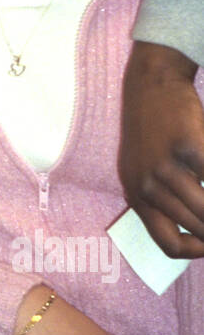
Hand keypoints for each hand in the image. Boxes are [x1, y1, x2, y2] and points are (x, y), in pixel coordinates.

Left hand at [120, 42, 203, 256]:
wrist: (152, 84)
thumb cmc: (156, 130)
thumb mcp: (147, 169)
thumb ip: (165, 199)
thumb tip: (198, 229)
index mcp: (137, 196)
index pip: (168, 243)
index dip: (196, 251)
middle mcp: (146, 186)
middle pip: (195, 226)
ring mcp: (165, 167)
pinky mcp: (187, 146)